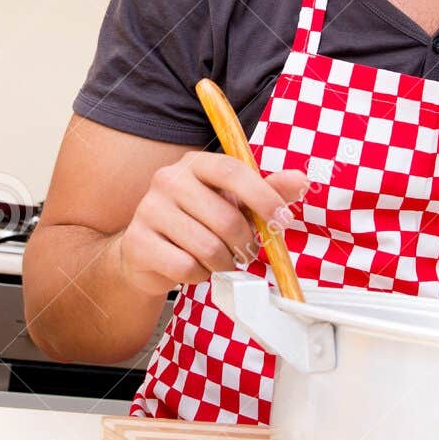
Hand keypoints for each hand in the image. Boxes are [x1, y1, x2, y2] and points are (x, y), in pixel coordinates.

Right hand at [117, 153, 308, 295]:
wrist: (147, 252)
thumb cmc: (198, 223)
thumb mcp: (233, 204)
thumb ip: (266, 192)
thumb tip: (300, 180)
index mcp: (195, 164)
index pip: (233, 170)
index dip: (263, 196)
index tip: (283, 220)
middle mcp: (168, 180)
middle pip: (224, 217)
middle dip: (245, 244)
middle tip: (247, 252)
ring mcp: (148, 210)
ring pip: (207, 247)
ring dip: (224, 263)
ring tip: (221, 261)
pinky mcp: (138, 242)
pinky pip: (185, 266)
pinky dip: (200, 275)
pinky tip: (196, 268)